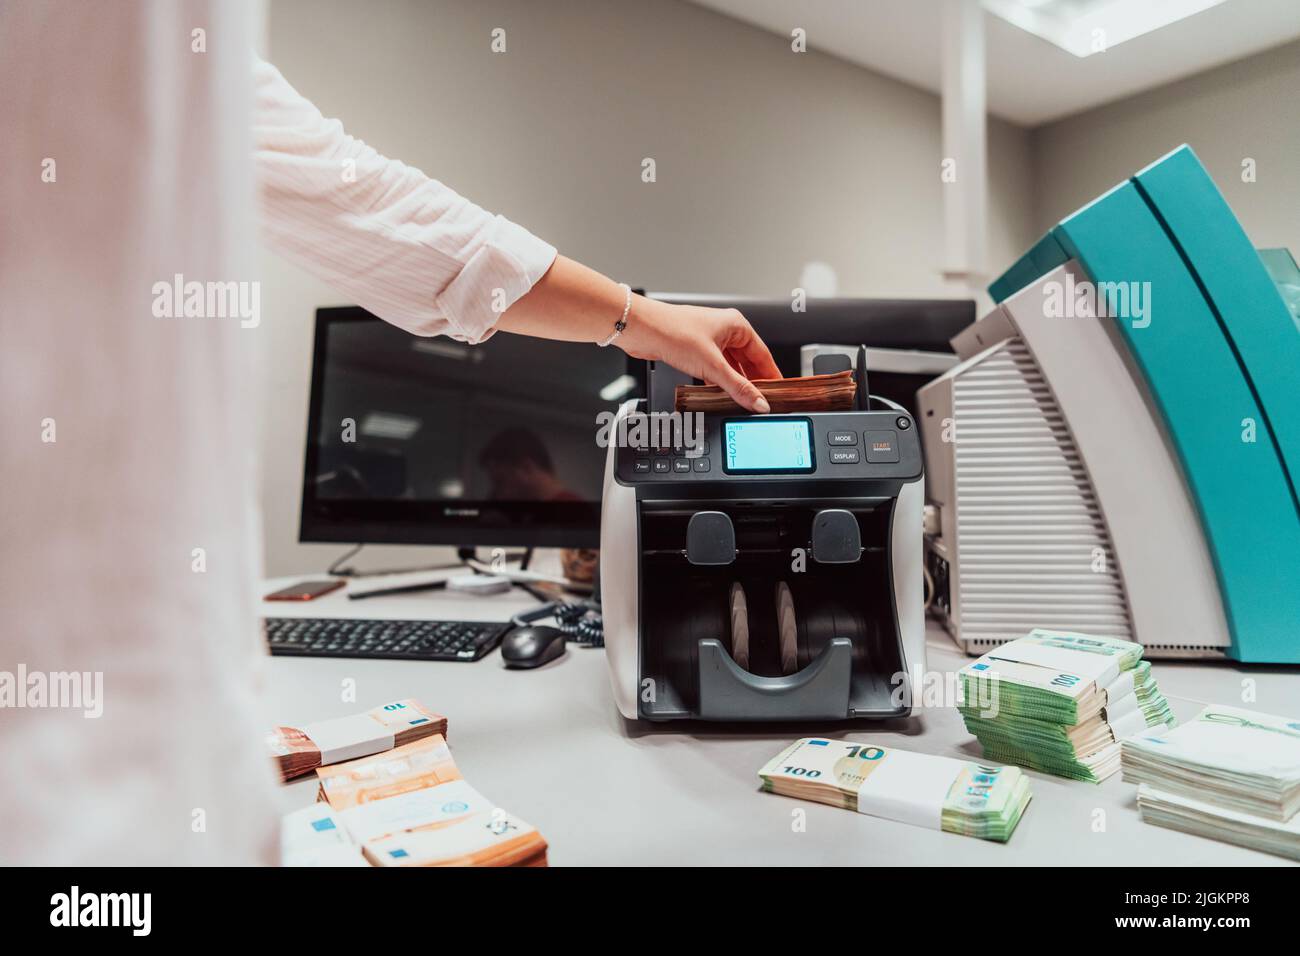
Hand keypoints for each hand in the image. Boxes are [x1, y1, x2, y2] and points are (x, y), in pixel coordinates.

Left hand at [619, 298, 780, 412]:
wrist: (640, 329)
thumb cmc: (672, 331)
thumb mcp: (711, 365)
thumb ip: (737, 387)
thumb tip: (757, 401)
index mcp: (736, 325)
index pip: (763, 354)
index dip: (771, 375)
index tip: (778, 392)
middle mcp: (724, 331)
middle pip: (747, 362)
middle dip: (753, 382)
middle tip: (761, 402)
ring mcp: (709, 341)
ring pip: (730, 366)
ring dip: (735, 383)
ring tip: (742, 402)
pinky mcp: (695, 351)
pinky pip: (714, 369)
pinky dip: (719, 382)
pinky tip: (720, 395)